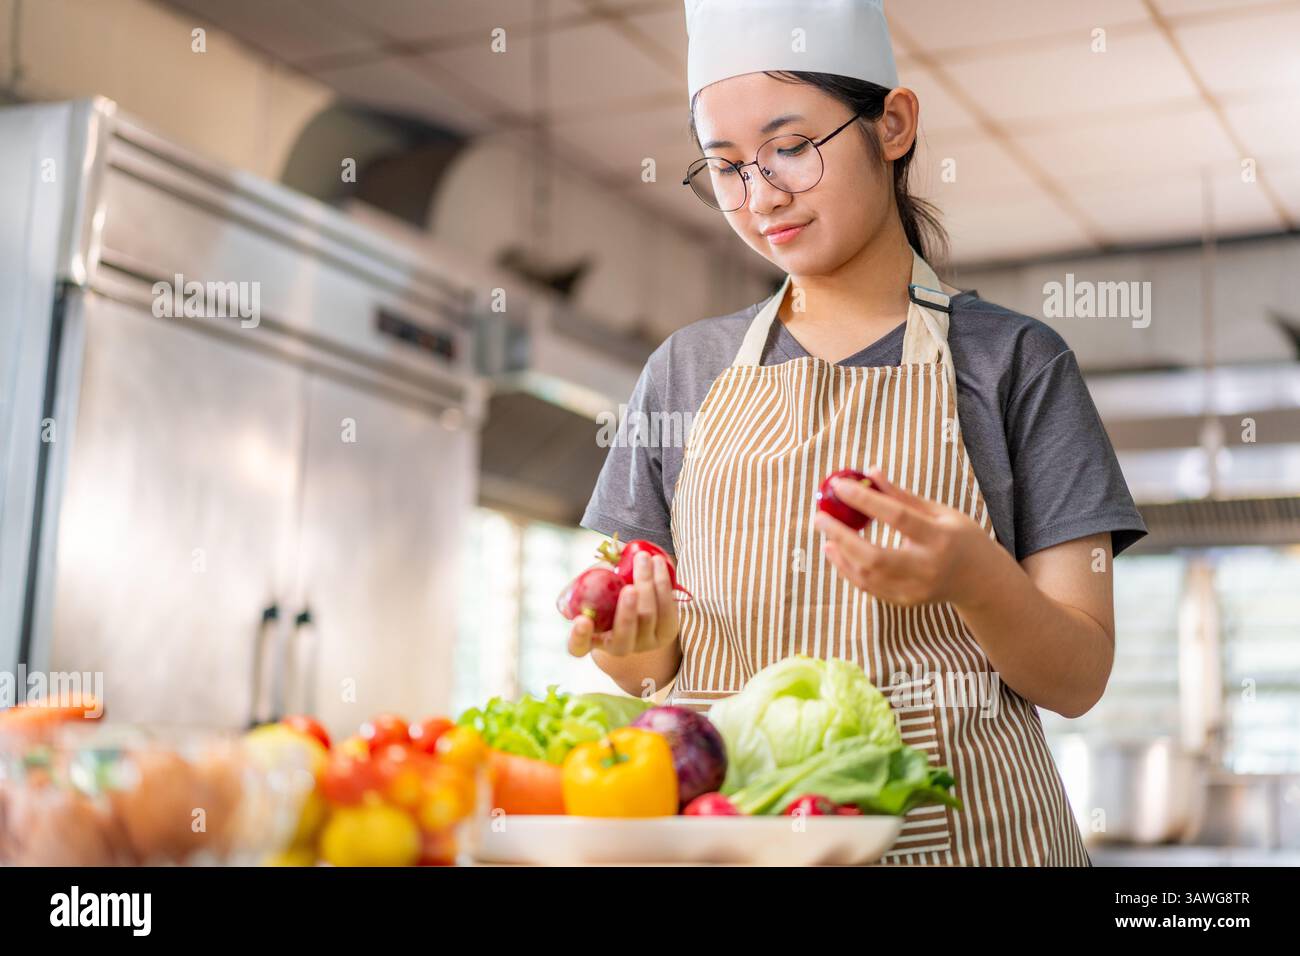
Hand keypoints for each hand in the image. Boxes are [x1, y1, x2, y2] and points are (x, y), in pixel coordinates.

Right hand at [567, 552, 680, 656]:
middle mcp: (618, 647)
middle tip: (629, 588)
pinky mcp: (666, 634)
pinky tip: (658, 564)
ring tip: (644, 558)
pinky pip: (667, 611)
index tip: (582, 620)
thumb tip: (609, 560)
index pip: (579, 646)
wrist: (641, 604)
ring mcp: (644, 643)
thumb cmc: (611, 592)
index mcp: (592, 639)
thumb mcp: (597, 586)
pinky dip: (663, 585)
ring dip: (648, 586)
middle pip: (623, 636)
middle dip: (627, 611)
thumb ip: (595, 578)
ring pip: (648, 619)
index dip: (580, 636)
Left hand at [812, 466, 991, 607]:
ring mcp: (915, 589)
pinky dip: (848, 569)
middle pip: (875, 556)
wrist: (979, 580)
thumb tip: (869, 472)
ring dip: (840, 555)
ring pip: (867, 577)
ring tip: (826, 535)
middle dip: (842, 536)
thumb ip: (901, 496)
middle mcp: (927, 567)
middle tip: (820, 517)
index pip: (897, 517)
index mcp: (940, 538)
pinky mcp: (905, 601)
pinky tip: (837, 552)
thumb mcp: (938, 511)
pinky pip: (869, 588)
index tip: (838, 486)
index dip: (864, 500)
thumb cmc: (958, 537)